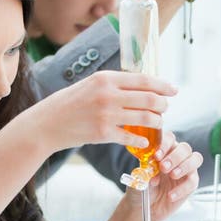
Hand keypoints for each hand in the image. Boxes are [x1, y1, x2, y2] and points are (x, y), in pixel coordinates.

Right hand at [30, 70, 175, 151]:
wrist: (47, 124)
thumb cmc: (69, 104)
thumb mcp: (90, 85)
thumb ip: (113, 84)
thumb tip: (140, 86)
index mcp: (106, 78)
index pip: (144, 80)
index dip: (163, 85)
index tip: (174, 90)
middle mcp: (108, 95)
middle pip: (149, 99)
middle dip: (163, 105)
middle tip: (165, 108)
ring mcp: (106, 115)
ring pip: (145, 119)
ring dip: (157, 123)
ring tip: (158, 124)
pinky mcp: (103, 133)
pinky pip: (131, 138)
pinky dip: (141, 141)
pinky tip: (145, 142)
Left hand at [146, 132, 201, 220]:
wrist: (142, 207)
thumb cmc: (140, 188)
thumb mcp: (139, 179)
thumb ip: (144, 171)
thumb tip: (150, 166)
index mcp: (163, 150)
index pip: (169, 139)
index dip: (164, 145)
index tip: (156, 156)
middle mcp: (176, 156)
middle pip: (184, 148)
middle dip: (174, 157)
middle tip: (163, 167)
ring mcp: (186, 169)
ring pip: (195, 159)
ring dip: (184, 166)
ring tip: (172, 175)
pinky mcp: (190, 183)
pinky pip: (192, 181)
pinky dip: (182, 189)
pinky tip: (170, 195)